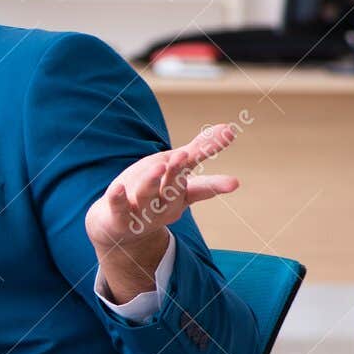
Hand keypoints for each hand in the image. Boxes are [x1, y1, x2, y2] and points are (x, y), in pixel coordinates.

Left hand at [85, 123, 241, 303]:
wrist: (118, 225)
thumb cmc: (152, 190)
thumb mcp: (175, 168)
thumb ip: (200, 150)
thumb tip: (230, 128)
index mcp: (180, 194)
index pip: (201, 189)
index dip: (216, 185)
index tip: (235, 183)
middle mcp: (163, 206)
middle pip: (173, 189)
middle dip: (177, 173)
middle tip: (183, 156)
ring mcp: (141, 213)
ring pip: (147, 197)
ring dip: (152, 182)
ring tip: (159, 165)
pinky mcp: (119, 217)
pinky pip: (118, 208)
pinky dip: (118, 199)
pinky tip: (118, 187)